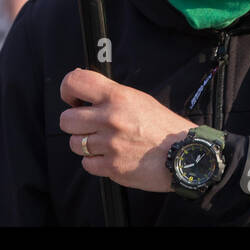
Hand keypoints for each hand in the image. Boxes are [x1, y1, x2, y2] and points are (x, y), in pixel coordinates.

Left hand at [58, 68, 195, 192]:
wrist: (184, 154)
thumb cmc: (161, 125)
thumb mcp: (137, 98)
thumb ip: (110, 94)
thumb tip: (83, 93)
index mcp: (116, 97)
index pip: (74, 83)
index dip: (67, 90)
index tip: (72, 98)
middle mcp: (110, 119)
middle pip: (66, 120)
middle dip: (75, 123)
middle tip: (89, 124)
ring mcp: (109, 144)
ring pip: (74, 144)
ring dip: (86, 144)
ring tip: (105, 142)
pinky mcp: (112, 167)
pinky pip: (87, 164)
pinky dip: (95, 162)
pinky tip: (111, 156)